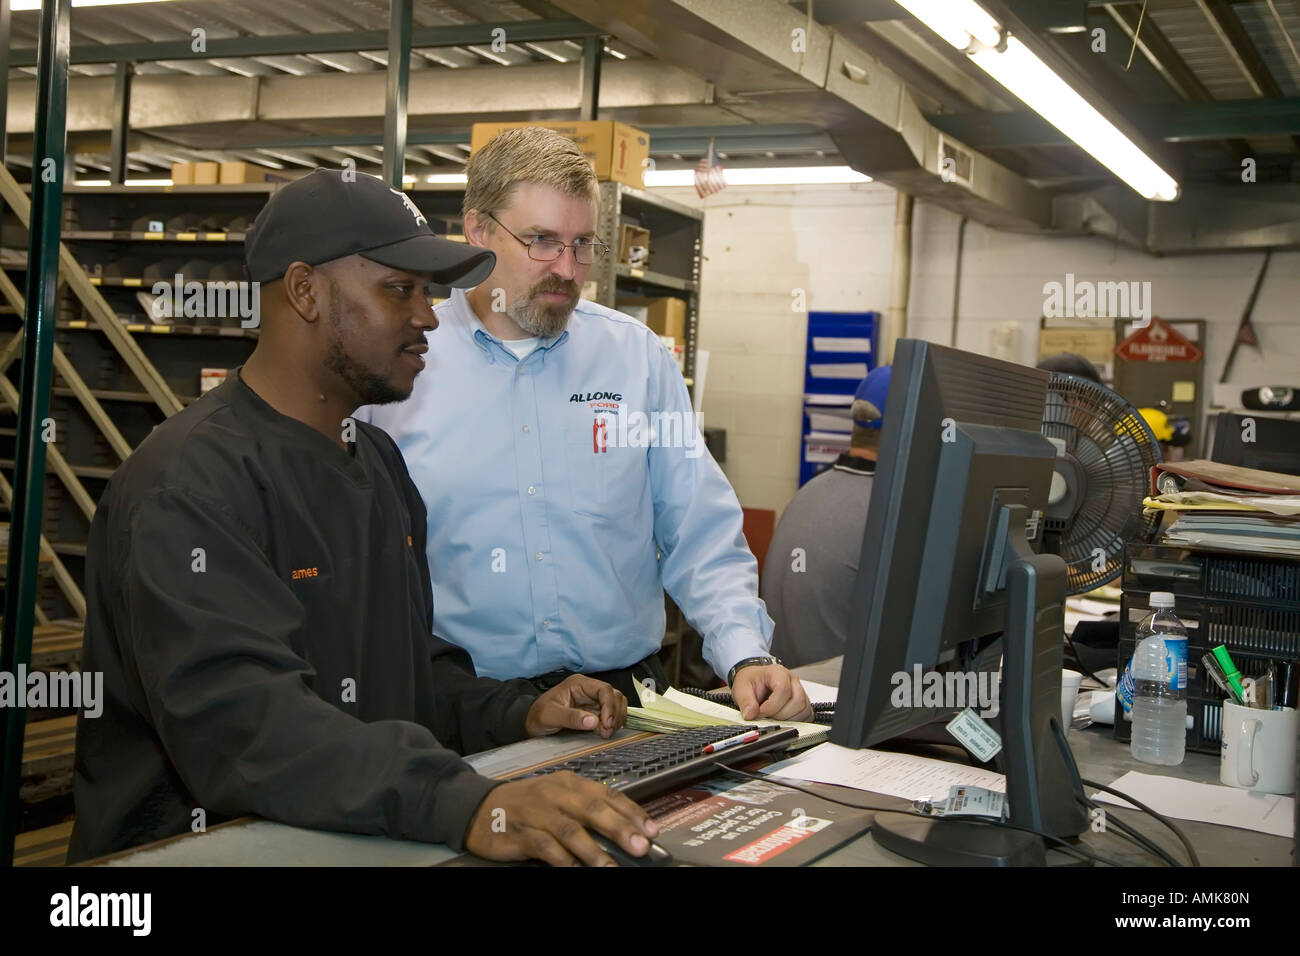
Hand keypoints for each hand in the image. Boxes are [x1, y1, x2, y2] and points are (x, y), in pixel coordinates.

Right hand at [465, 773, 659, 865]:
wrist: (480, 808)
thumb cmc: (527, 804)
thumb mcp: (559, 798)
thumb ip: (587, 811)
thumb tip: (624, 831)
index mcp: (570, 783)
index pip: (607, 795)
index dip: (631, 812)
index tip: (651, 829)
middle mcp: (555, 794)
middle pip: (593, 810)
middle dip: (620, 829)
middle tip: (640, 846)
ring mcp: (537, 812)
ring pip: (571, 830)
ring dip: (594, 851)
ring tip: (611, 867)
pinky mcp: (520, 832)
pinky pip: (545, 846)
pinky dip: (562, 859)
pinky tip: (574, 869)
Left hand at [525, 674, 626, 738]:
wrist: (532, 723)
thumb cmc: (538, 715)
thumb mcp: (551, 716)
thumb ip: (571, 718)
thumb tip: (593, 721)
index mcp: (578, 684)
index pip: (604, 689)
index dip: (610, 706)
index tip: (607, 723)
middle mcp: (588, 690)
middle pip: (614, 696)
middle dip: (614, 714)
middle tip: (607, 732)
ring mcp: (592, 700)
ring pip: (616, 704)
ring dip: (616, 719)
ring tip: (606, 733)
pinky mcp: (594, 712)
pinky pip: (611, 715)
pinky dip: (612, 724)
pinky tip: (604, 733)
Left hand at [730, 664, 812, 721]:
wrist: (756, 679)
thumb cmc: (751, 681)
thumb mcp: (741, 687)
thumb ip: (745, 701)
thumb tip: (750, 715)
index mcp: (778, 672)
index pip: (783, 689)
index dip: (772, 706)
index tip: (761, 712)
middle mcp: (793, 681)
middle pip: (798, 701)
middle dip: (780, 714)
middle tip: (767, 715)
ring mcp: (800, 691)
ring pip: (804, 710)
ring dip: (788, 719)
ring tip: (773, 717)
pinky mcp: (804, 703)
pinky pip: (807, 715)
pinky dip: (796, 722)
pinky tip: (782, 719)